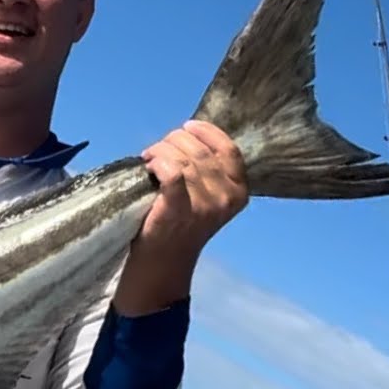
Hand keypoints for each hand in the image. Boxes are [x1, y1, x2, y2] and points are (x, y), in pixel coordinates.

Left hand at [115, 120, 248, 315]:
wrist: (162, 261)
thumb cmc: (180, 222)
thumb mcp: (206, 195)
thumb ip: (207, 169)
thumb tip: (187, 136)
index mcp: (240, 191)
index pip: (229, 149)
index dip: (206, 132)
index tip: (187, 127)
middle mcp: (227, 197)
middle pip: (200, 150)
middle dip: (173, 142)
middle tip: (157, 151)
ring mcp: (206, 205)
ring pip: (183, 158)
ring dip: (161, 151)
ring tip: (150, 159)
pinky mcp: (180, 210)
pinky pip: (172, 172)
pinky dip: (158, 162)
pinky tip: (149, 166)